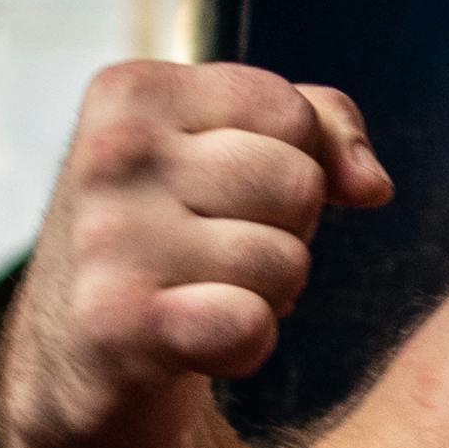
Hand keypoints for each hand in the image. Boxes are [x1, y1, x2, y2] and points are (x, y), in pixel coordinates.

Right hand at [3, 60, 390, 447]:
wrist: (75, 356)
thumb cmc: (173, 232)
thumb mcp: (232, 144)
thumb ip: (322, 125)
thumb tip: (372, 185)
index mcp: (132, 91)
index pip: (292, 113)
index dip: (290, 162)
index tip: (225, 192)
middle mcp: (111, 155)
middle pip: (299, 185)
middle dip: (282, 229)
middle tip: (213, 252)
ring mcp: (107, 239)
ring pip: (286, 260)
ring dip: (265, 292)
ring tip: (198, 293)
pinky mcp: (115, 325)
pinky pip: (250, 326)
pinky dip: (246, 345)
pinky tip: (194, 343)